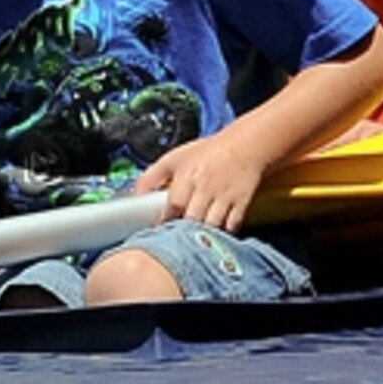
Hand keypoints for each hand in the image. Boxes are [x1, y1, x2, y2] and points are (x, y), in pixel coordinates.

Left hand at [133, 135, 266, 232]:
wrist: (246, 145)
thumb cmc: (208, 153)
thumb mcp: (174, 158)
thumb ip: (152, 177)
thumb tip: (136, 196)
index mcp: (187, 175)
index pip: (173, 205)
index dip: (165, 221)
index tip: (160, 229)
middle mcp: (206, 186)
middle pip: (192, 218)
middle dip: (183, 231)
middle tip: (177, 238)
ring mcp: (225, 196)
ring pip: (211, 225)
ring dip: (202, 234)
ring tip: (194, 238)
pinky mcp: (241, 202)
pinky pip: (231, 225)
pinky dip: (223, 232)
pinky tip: (215, 232)